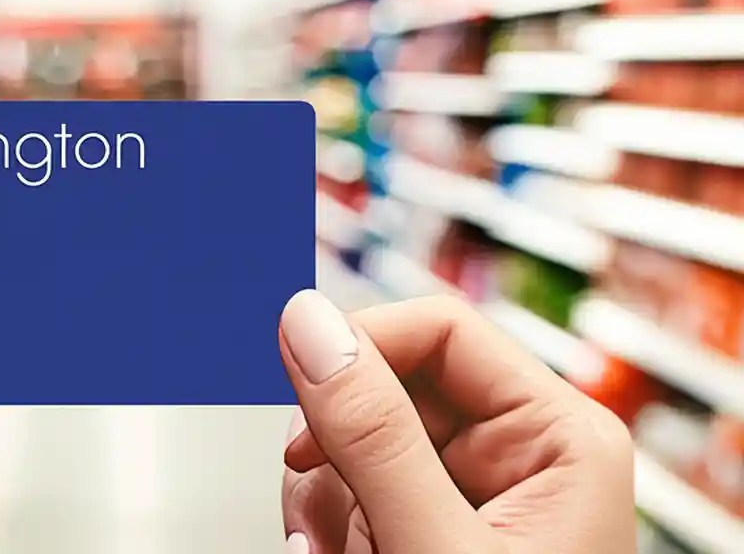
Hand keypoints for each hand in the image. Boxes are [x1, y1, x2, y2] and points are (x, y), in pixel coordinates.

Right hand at [278, 292, 634, 553]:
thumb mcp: (439, 546)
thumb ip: (375, 438)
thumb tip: (310, 325)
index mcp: (560, 439)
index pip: (441, 331)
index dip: (361, 344)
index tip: (296, 373)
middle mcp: (516, 458)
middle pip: (384, 389)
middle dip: (333, 446)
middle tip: (310, 485)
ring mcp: (466, 498)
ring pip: (352, 443)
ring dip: (321, 495)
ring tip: (329, 551)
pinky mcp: (425, 529)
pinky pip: (349, 492)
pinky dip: (325, 524)